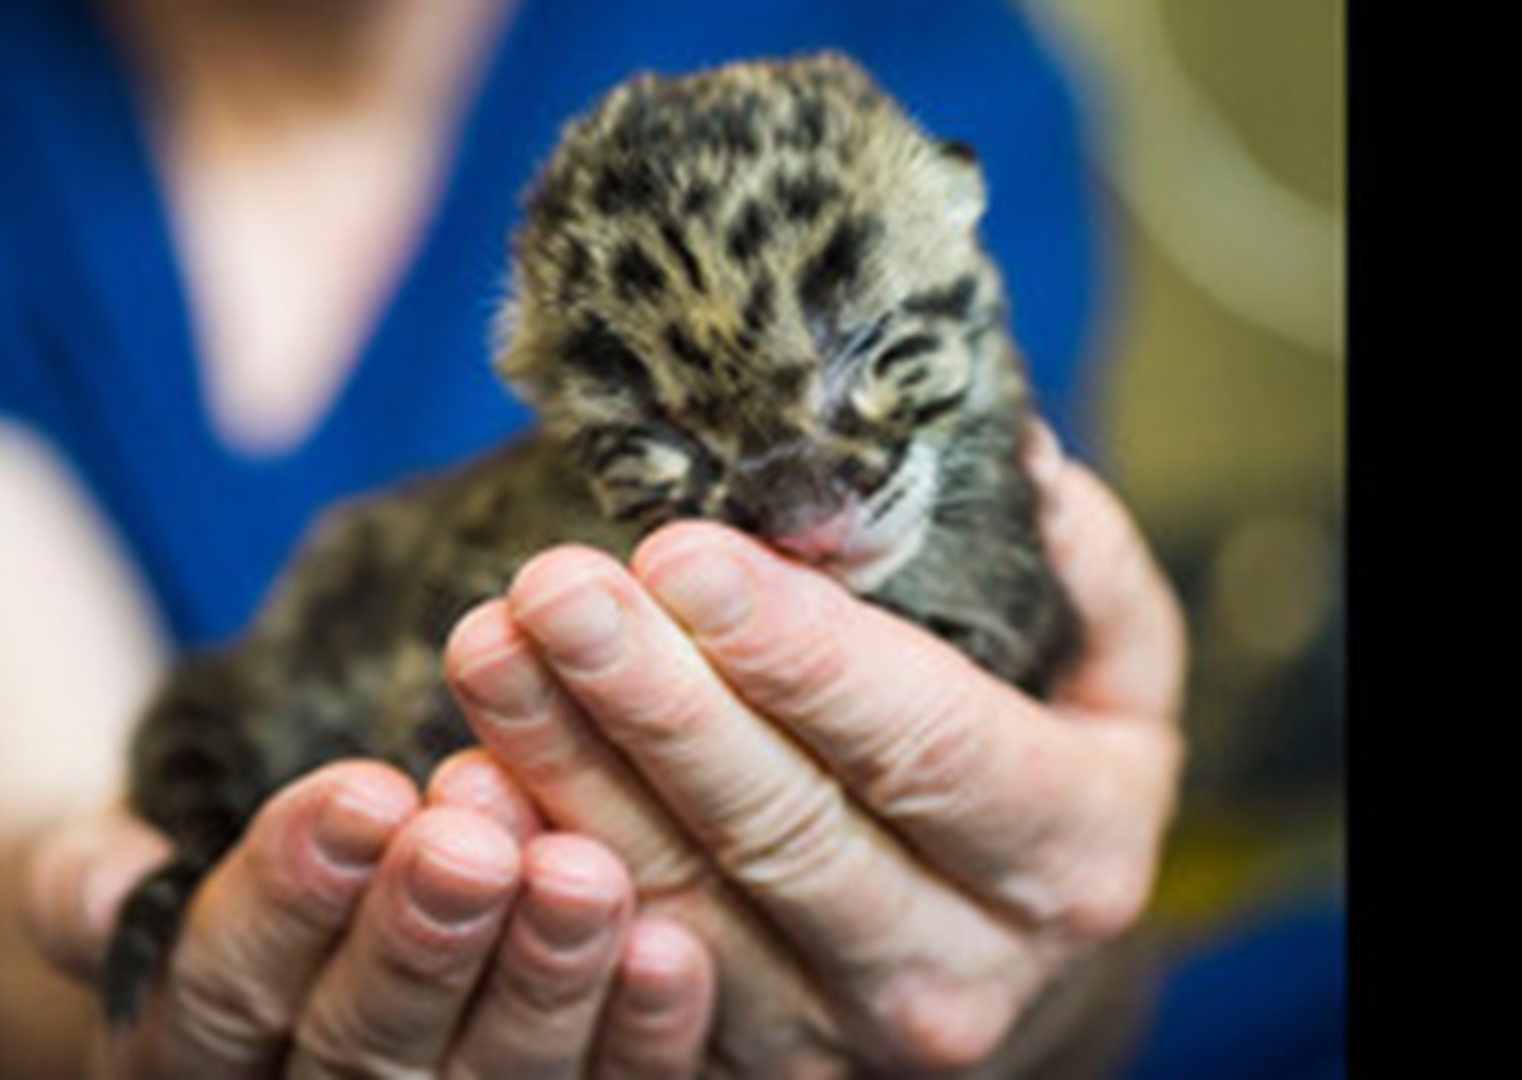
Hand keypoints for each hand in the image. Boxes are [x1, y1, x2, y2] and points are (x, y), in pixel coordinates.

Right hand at [23, 752, 715, 1077]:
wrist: (286, 945)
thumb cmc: (214, 899)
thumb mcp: (119, 883)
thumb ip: (100, 890)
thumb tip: (104, 883)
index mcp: (191, 1061)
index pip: (225, 993)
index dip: (288, 897)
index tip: (359, 792)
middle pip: (362, 1054)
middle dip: (421, 943)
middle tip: (471, 839)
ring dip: (543, 984)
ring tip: (585, 874)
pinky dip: (640, 1040)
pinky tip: (672, 951)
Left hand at [444, 426, 1185, 1072]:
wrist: (991, 920)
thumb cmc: (1033, 743)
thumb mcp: (1100, 652)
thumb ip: (1073, 560)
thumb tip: (1002, 454)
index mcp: (1071, 850)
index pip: (927, 744)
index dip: (801, 654)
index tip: (681, 555)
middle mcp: (965, 971)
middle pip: (786, 830)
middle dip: (657, 700)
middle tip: (555, 589)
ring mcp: (840, 1034)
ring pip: (682, 899)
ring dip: (568, 771)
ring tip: (488, 645)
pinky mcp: (739, 1063)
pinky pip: (613, 973)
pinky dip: (537, 872)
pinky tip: (468, 778)